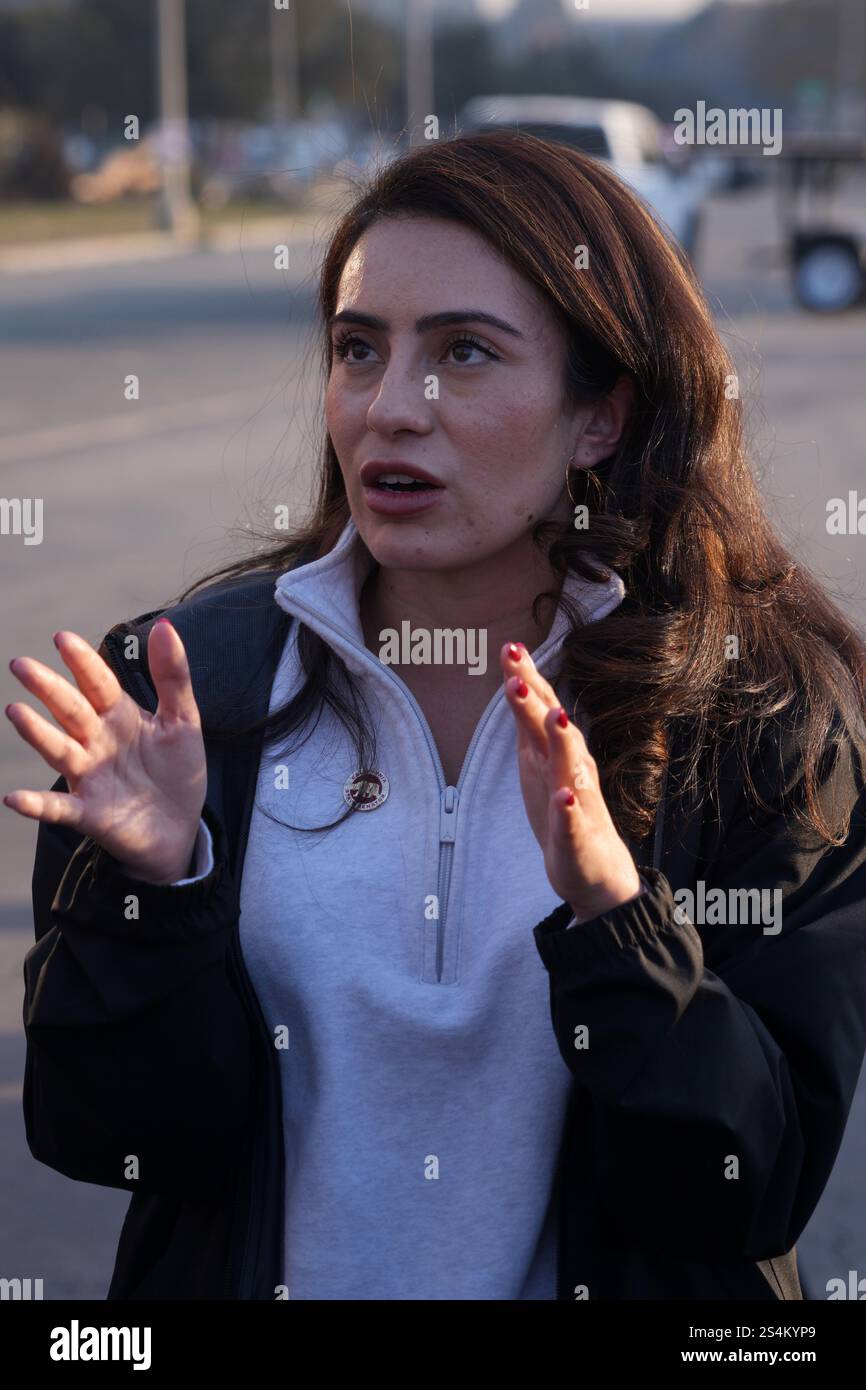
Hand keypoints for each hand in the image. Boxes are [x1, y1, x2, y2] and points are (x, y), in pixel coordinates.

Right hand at [4, 619, 206, 884]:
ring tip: (16, 712)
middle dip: (48, 689)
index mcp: (119, 715)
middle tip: (21, 665)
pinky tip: (13, 798)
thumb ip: (173, 676)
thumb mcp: (183, 720)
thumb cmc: (178, 770)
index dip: (82, 662)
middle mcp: (96, 741)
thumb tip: (166, 625)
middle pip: (70, 710)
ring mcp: (89, 776)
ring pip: (59, 750)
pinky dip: (36, 804)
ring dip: (37, 733)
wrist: (181, 827)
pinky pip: (58, 808)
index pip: (98, 683)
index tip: (62, 638)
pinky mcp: (88, 813)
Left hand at [500, 642, 641, 922]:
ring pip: (570, 769)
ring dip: (563, 742)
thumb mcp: (542, 763)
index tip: (509, 647)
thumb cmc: (565, 813)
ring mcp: (576, 804)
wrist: (595, 873)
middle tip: (517, 670)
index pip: (539, 708)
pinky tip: (563, 799)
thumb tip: (517, 677)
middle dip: (537, 699)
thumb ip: (532, 723)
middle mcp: (570, 769)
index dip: (526, 679)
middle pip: (553, 729)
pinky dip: (567, 812)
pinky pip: (571, 825)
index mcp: (556, 752)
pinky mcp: (576, 840)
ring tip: (555, 716)